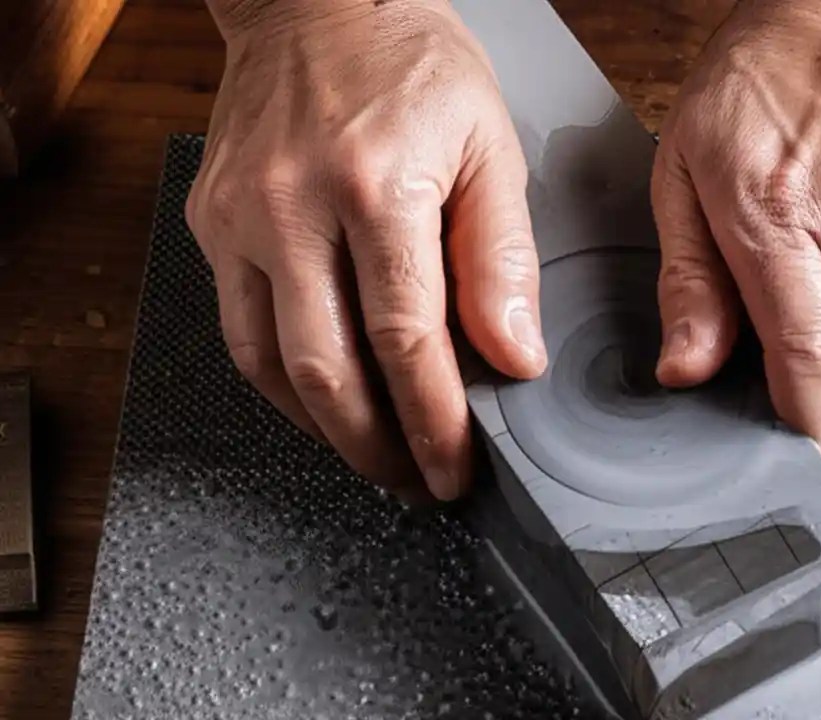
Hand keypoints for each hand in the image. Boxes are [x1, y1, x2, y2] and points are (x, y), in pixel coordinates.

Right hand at [187, 0, 545, 502]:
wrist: (318, 4)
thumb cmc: (413, 66)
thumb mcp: (489, 147)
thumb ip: (503, 259)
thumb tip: (514, 355)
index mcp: (375, 186)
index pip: (407, 340)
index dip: (434, 422)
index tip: (456, 468)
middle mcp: (293, 207)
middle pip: (328, 371)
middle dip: (378, 448)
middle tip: (418, 482)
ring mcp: (240, 219)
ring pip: (270, 366)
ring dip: (327, 431)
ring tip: (378, 457)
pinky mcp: (211, 224)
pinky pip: (241, 331)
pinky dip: (284, 386)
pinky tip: (325, 403)